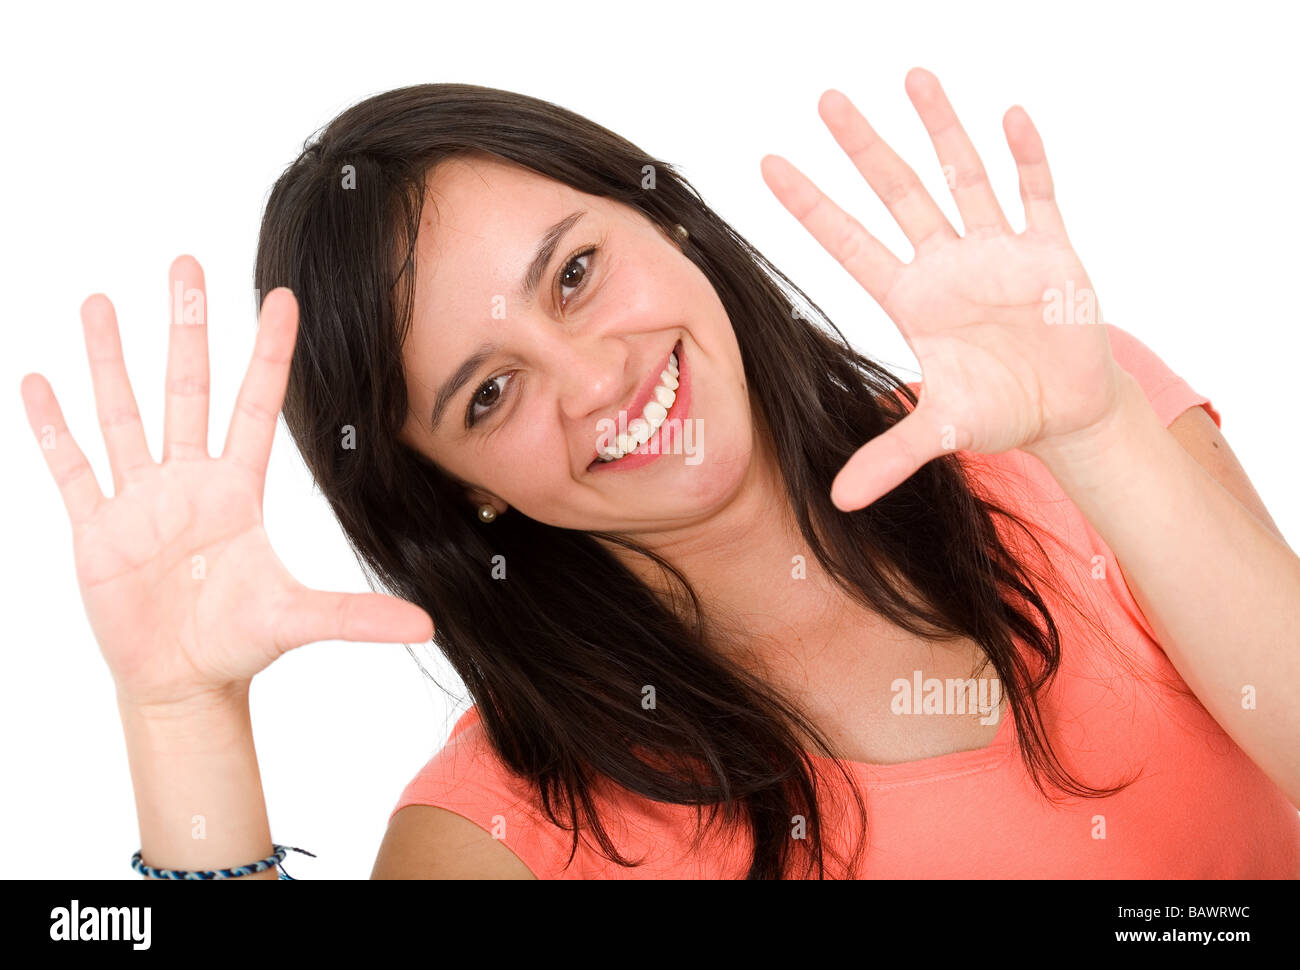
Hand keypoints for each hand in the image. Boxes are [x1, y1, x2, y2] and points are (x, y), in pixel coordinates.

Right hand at [20, 256, 433, 709]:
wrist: (182, 681)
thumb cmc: (239, 641)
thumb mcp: (298, 620)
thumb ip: (357, 616)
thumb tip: (426, 625)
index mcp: (238, 489)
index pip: (256, 404)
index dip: (268, 352)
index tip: (282, 296)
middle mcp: (188, 480)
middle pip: (186, 388)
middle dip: (185, 327)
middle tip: (184, 263)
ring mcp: (138, 499)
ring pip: (122, 413)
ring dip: (110, 360)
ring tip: (100, 301)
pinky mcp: (95, 527)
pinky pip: (71, 466)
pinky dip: (53, 427)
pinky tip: (37, 379)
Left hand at [761, 68, 1125, 511]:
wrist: (1069, 409)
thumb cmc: (1000, 411)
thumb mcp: (943, 431)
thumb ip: (891, 456)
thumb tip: (839, 502)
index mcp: (911, 300)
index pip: (848, 243)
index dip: (810, 206)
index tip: (767, 163)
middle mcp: (946, 264)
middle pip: (898, 194)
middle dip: (864, 149)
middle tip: (826, 99)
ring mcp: (997, 250)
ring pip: (962, 177)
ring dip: (942, 129)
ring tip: (914, 77)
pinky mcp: (1051, 251)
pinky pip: (1036, 195)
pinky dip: (1026, 159)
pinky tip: (1009, 116)